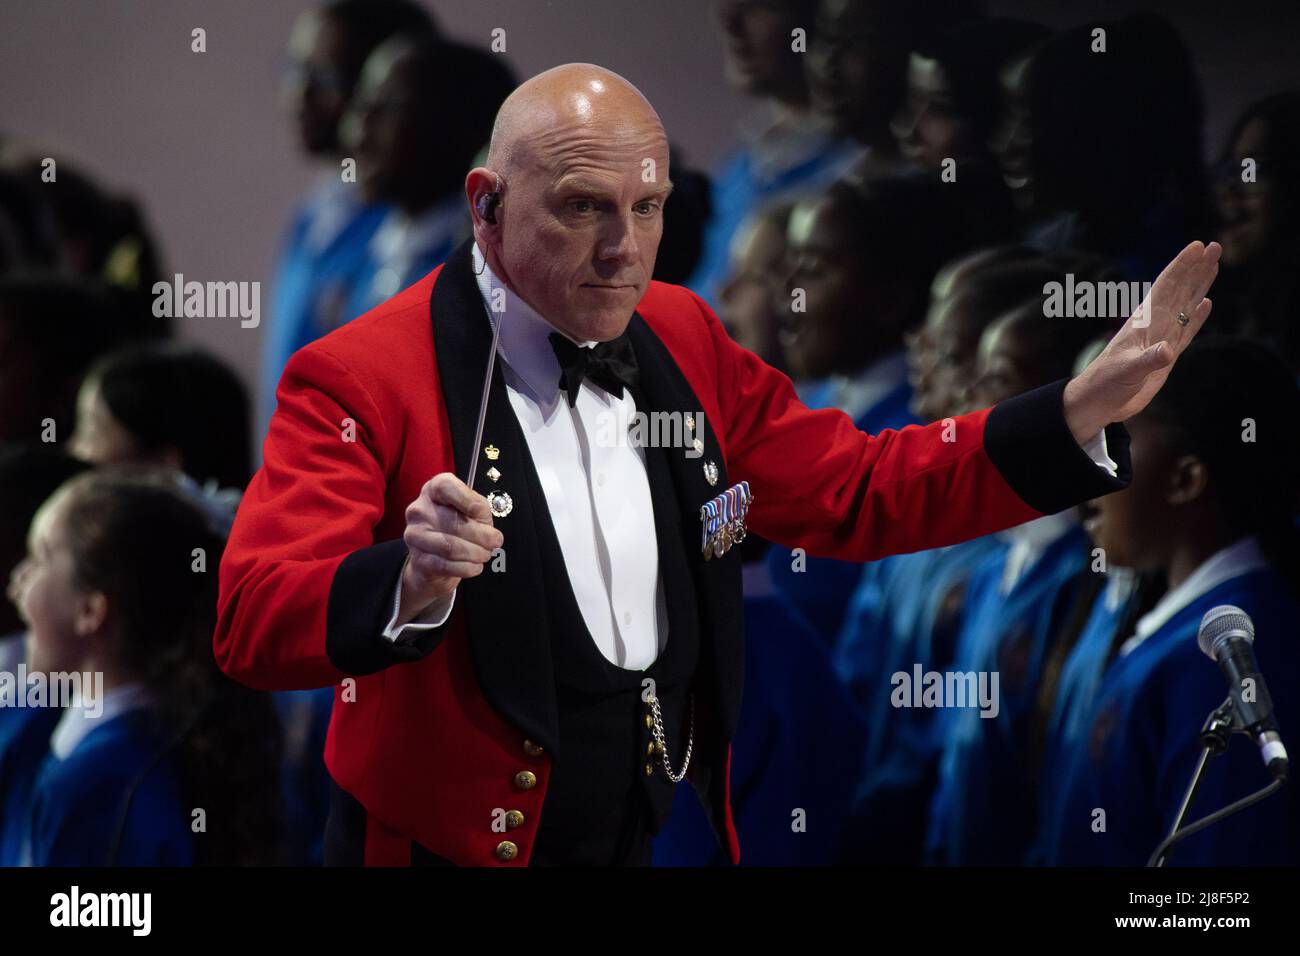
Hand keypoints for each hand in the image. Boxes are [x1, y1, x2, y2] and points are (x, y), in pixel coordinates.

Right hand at [397, 473, 503, 624]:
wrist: (434, 558)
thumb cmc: (455, 527)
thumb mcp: (470, 511)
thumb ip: (479, 511)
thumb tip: (488, 530)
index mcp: (433, 490)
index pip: (446, 486)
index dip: (467, 499)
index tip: (481, 512)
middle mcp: (420, 510)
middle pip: (454, 523)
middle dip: (482, 536)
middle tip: (495, 542)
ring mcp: (415, 535)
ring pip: (451, 547)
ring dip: (476, 553)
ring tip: (485, 554)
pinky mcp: (418, 559)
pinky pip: (447, 565)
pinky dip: (468, 567)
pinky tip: (475, 565)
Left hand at [1063, 240, 1221, 442]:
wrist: (1098, 403)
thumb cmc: (1105, 384)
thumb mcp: (1126, 371)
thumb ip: (1148, 360)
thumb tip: (1168, 350)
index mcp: (1143, 322)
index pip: (1166, 287)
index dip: (1182, 266)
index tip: (1198, 246)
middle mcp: (1154, 326)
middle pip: (1180, 290)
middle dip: (1196, 268)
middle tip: (1215, 246)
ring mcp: (1161, 339)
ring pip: (1185, 305)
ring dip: (1200, 285)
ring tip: (1213, 265)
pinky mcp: (1166, 356)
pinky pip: (1186, 330)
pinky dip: (1197, 317)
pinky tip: (1206, 303)